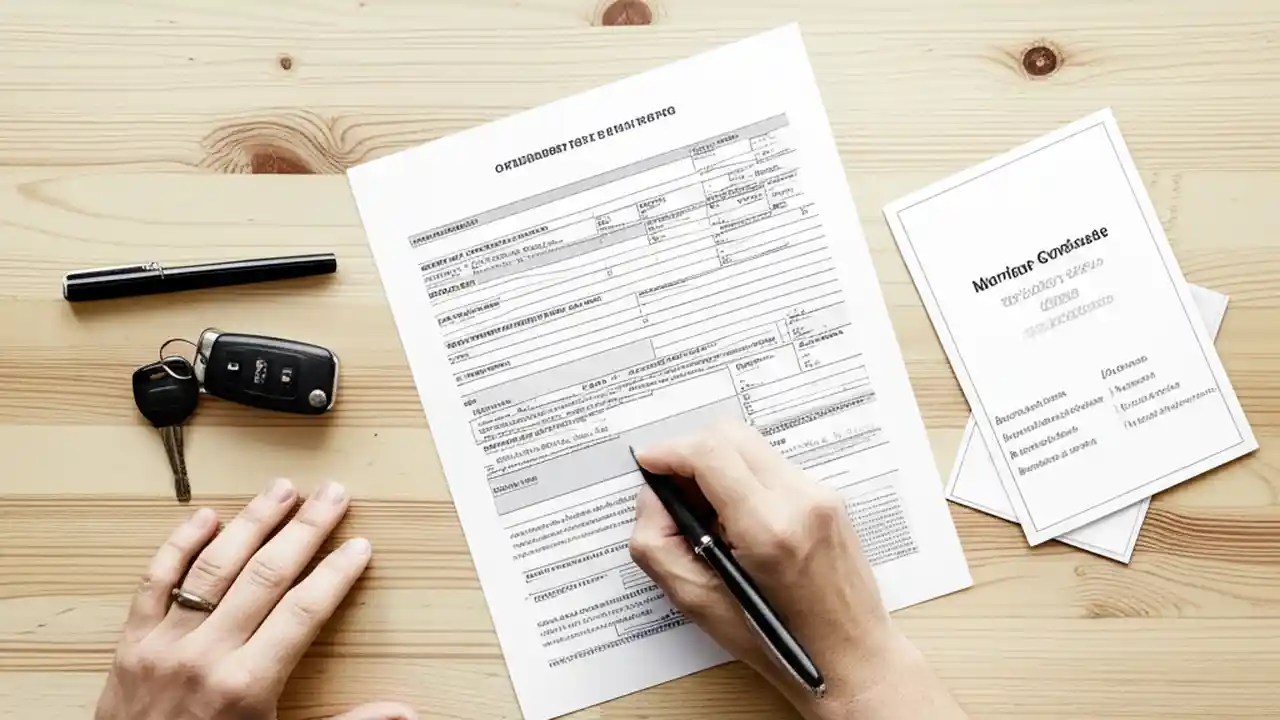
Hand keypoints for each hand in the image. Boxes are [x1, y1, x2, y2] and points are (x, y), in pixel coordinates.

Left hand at [95, 479, 415, 719]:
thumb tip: (405, 713)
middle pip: (266, 575)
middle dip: (305, 529)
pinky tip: (204, 517)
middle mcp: (207, 656)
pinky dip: (178, 545)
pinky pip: (154, 582)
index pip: (305, 611)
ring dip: (252, 523)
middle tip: (333, 495)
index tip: (360, 545)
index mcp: (249, 685)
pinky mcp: (132, 643)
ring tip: (281, 489)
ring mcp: (166, 645)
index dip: (337, 573)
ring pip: (214, 567)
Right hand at [629, 422, 964, 719]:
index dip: (669, 451)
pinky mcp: (829, 497)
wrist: (851, 658)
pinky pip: (772, 466)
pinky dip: (744, 480)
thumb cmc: (783, 643)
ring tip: (709, 517)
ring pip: (751, 447)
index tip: (649, 464)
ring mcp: (821, 494)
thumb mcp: (698, 603)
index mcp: (768, 527)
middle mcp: (800, 499)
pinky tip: (738, 523)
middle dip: (691, 454)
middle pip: (729, 434)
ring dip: (718, 467)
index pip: (710, 452)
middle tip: (674, 493)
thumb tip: (652, 496)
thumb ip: (657, 543)